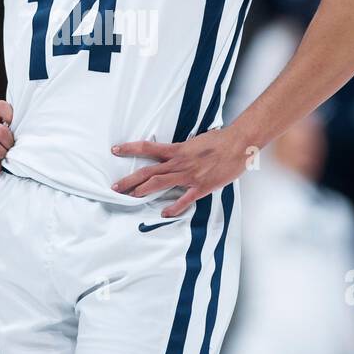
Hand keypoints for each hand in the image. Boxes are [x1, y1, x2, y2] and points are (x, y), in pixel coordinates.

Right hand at [0, 100, 14, 182]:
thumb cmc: (1, 149)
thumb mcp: (10, 137)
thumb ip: (17, 128)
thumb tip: (25, 127)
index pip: (1, 107)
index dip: (9, 114)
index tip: (12, 126)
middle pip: (1, 130)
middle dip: (9, 143)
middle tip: (11, 148)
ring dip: (1, 154)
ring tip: (3, 158)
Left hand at [111, 126, 252, 216]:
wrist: (239, 144)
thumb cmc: (220, 140)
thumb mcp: (196, 141)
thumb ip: (183, 149)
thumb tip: (175, 153)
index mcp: (177, 149)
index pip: (148, 147)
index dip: (130, 148)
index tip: (115, 149)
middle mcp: (179, 162)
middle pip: (148, 171)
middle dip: (129, 179)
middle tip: (114, 187)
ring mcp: (190, 175)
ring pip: (160, 183)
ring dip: (143, 190)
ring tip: (130, 197)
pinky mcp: (201, 186)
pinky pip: (184, 199)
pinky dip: (174, 207)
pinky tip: (165, 214)